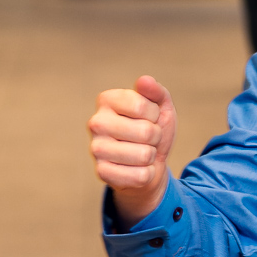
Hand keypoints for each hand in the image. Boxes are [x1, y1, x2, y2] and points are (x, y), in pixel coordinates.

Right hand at [88, 75, 177, 224]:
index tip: (149, 118)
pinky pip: (140, 176)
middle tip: (146, 139)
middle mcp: (96, 122)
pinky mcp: (101, 173)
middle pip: (145, 131)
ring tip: (141, 153)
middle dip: (155, 137)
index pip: (142, 105)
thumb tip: (144, 81)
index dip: (154, 114)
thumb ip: (155, 92)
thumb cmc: (152, 131)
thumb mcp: (161, 108)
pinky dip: (146, 174)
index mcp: (107, 100)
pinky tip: (136, 169)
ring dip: (151, 156)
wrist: (149, 164)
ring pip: (144, 155)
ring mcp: (96, 149)